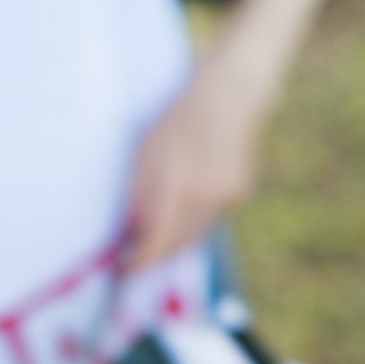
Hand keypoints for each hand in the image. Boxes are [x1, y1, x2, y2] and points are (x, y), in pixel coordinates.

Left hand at [123, 63, 260, 270]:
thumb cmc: (180, 114)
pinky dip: (193, 218)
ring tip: (155, 236)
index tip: (125, 271)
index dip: (141, 262)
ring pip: (197, 232)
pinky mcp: (239, 192)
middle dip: (157, 254)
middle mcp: (207, 198)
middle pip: (179, 243)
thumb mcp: (147, 150)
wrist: (231, 92)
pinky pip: (210, 217)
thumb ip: (140, 193)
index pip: (159, 242)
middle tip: (135, 259)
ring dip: (175, 238)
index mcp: (181, 187)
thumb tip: (133, 229)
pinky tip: (183, 206)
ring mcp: (227, 197)